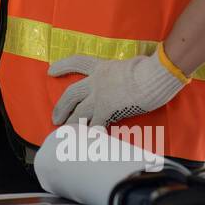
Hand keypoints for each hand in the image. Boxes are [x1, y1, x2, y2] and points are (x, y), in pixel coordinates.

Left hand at [48, 51, 186, 126]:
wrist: (153, 76)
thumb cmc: (149, 67)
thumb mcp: (132, 62)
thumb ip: (126, 68)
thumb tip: (134, 67)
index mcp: (101, 67)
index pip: (77, 62)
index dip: (63, 66)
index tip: (50, 71)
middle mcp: (96, 81)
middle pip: (71, 94)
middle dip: (61, 106)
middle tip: (55, 118)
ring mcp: (100, 97)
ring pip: (78, 112)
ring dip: (71, 124)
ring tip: (66, 134)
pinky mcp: (107, 110)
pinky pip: (95, 125)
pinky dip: (90, 133)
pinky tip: (87, 141)